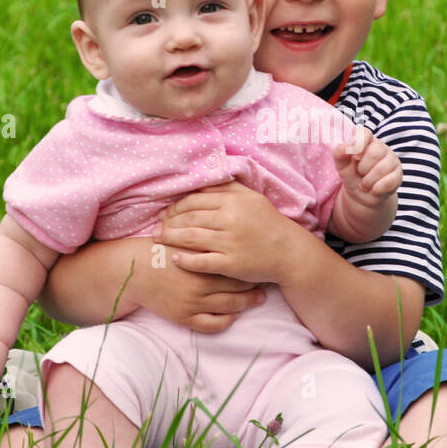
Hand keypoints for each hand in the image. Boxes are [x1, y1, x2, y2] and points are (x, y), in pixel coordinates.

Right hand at [131, 241, 265, 332]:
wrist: (134, 270)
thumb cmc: (161, 249)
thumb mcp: (183, 234)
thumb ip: (206, 228)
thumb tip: (229, 217)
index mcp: (201, 261)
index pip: (236, 264)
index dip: (251, 264)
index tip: (261, 262)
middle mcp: (199, 284)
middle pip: (237, 286)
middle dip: (254, 285)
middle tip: (266, 282)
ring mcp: (192, 303)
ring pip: (230, 307)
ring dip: (246, 303)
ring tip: (258, 299)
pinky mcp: (184, 318)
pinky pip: (213, 325)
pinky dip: (227, 321)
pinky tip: (234, 314)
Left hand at [153, 181, 301, 285]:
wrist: (289, 251)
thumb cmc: (268, 223)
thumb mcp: (251, 198)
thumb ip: (226, 189)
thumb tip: (200, 183)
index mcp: (234, 200)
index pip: (195, 200)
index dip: (176, 206)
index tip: (165, 212)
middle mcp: (231, 219)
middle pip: (189, 218)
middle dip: (169, 222)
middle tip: (157, 226)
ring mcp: (230, 242)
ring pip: (191, 238)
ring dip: (170, 238)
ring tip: (159, 239)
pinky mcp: (231, 264)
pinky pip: (201, 262)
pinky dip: (185, 260)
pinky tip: (175, 258)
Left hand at [332, 129, 401, 207]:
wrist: (361, 195)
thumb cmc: (352, 175)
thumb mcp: (342, 166)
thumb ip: (339, 154)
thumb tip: (345, 147)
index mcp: (366, 141)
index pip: (365, 133)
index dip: (359, 141)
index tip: (354, 153)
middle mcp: (381, 148)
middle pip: (375, 153)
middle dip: (362, 168)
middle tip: (360, 173)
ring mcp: (392, 161)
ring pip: (381, 169)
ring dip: (368, 181)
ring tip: (364, 184)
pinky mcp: (398, 175)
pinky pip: (388, 182)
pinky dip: (376, 189)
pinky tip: (374, 189)